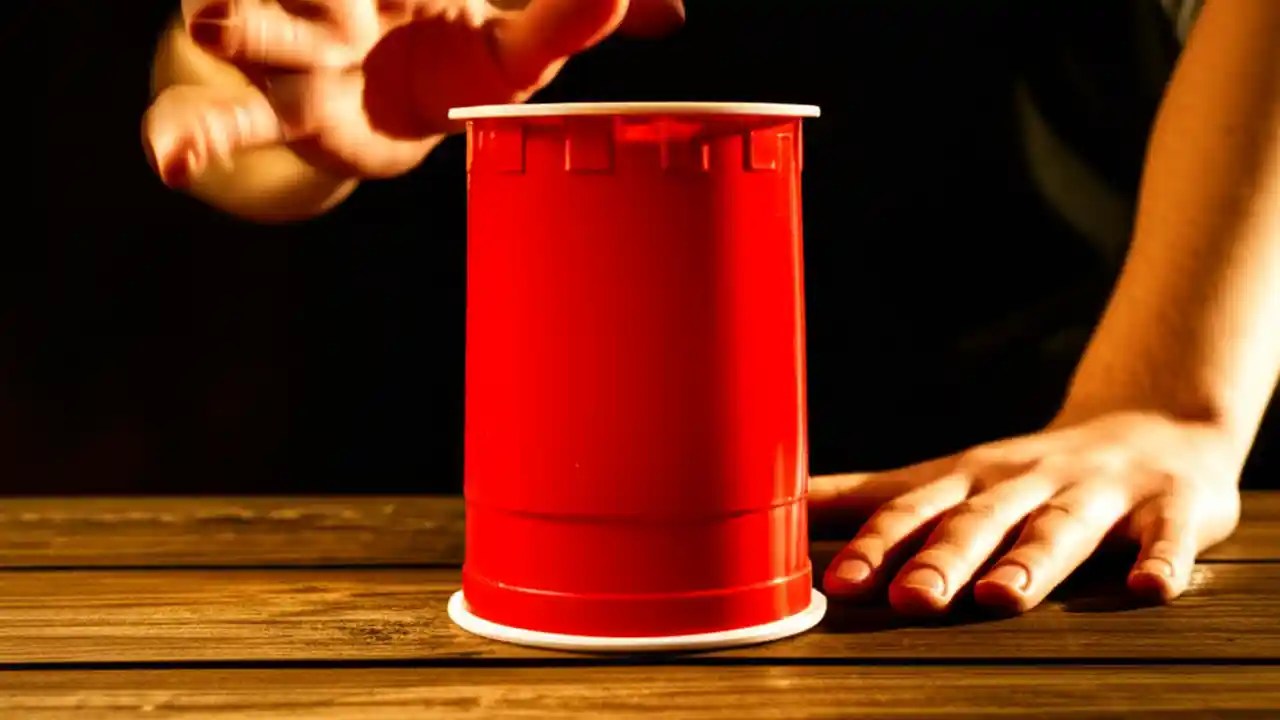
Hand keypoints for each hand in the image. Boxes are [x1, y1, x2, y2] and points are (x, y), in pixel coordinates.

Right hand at [143, 0, 683, 186]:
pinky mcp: (280, 109)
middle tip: (352, 6)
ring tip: (213, 22)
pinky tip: (168, 161)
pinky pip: (226, 122)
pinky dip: (187, 136)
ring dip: (246, 29)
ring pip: (262, 32)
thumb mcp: (519, 41)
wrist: (394, 98)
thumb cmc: (459, 53)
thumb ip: (574, 21)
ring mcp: (301, 49)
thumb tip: (670, 14)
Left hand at [809, 411, 1243, 613]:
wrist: (1149, 423)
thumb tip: (782, 507)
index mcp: (966, 482)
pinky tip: (1149, 588)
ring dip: (1030, 563)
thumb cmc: (1023, 473)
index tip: (835, 582)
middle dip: (941, 560)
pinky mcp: (1167, 507)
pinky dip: (1160, 560)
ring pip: (1059, 529)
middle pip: (977, 523)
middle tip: (909, 598)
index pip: (910, 512)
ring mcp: (1096, 494)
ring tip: (1000, 597)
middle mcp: (1023, 485)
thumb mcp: (943, 478)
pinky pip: (1165, 536)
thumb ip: (865, 498)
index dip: (873, 546)